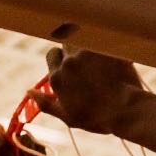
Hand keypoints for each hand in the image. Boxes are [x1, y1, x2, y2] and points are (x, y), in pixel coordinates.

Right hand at [30, 46, 145, 135]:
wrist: (126, 110)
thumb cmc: (98, 118)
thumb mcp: (68, 117)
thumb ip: (46, 104)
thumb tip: (29, 91)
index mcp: (57, 77)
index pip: (52, 55)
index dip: (61, 59)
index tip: (71, 65)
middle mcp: (69, 62)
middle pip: (65, 44)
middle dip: (72, 49)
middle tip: (87, 60)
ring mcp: (87, 53)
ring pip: (81, 37)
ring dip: (86, 43)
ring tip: (98, 55)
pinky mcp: (105, 47)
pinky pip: (102, 38)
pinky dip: (106, 43)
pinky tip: (113, 52)